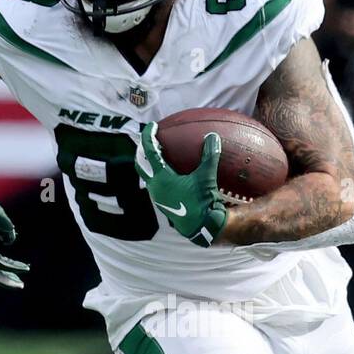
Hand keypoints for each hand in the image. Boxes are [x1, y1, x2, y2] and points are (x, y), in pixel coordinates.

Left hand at [135, 123, 227, 246]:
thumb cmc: (201, 202)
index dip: (149, 137)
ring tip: (158, 157)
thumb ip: (209, 156)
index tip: (152, 126)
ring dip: (150, 166)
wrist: (201, 227)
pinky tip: (172, 175)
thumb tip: (212, 136)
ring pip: (148, 177)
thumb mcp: (206, 177)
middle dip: (141, 152)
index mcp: (161, 178)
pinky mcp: (164, 204)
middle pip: (140, 165)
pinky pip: (157, 186)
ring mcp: (158, 197)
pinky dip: (160, 176)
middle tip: (148, 142)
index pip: (150, 152)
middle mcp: (155, 187)